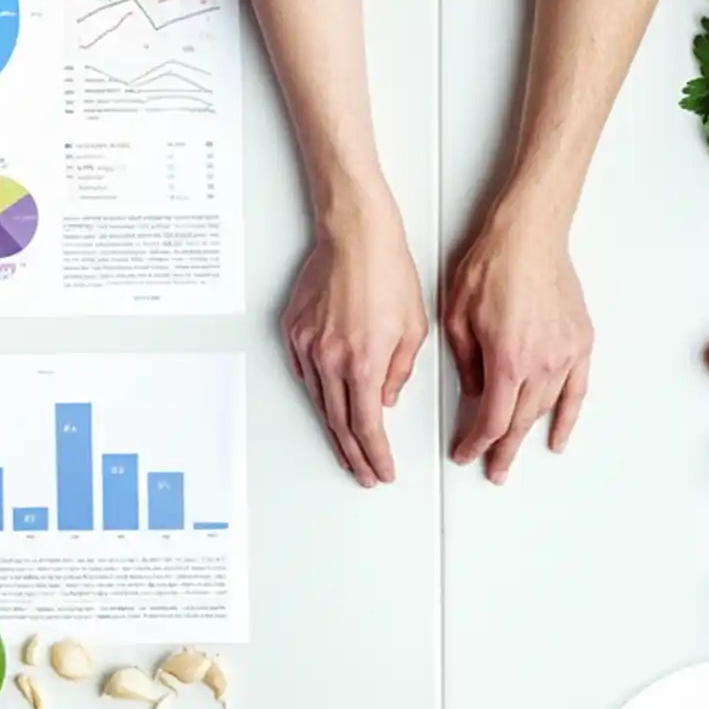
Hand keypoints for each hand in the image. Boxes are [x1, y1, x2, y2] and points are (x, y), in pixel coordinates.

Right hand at [283, 187, 427, 487]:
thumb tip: (385, 398)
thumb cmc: (388, 271)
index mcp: (363, 362)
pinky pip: (305, 374)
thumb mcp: (414, 328)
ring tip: (347, 450)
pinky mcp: (294, 332)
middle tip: (363, 473)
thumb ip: (399, 371)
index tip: (381, 471)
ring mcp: (307, 346)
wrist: (356, 235)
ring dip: (334, 431)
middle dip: (354, 455)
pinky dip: (318, 394)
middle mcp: (330, 360)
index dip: (374, 455)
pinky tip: (327, 405)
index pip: (367, 426)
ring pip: (319, 402)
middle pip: (339, 423)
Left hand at [445, 199, 592, 483]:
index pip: (492, 419)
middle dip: (502, 449)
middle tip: (492, 470)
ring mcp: (565, 355)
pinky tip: (558, 438)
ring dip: (528, 437)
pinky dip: (567, 418)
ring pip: (545, 409)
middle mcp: (541, 364)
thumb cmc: (492, 265)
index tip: (466, 453)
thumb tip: (473, 391)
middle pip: (519, 421)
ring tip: (514, 456)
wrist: (530, 236)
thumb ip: (465, 362)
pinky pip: (576, 392)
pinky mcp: (581, 343)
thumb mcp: (457, 316)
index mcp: (507, 360)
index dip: (477, 443)